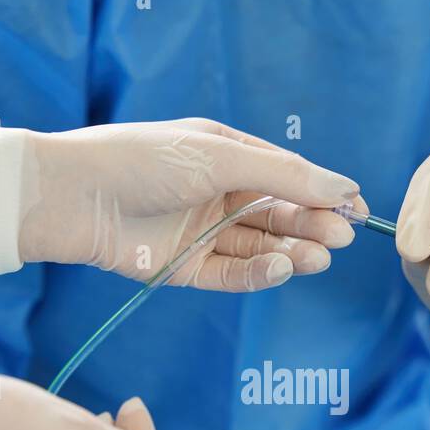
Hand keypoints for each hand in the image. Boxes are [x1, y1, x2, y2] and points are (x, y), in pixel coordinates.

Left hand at [18, 118, 361, 289]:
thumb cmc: (143, 160)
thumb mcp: (220, 156)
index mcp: (226, 155)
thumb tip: (345, 187)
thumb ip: (285, 175)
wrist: (73, 196)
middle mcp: (218, 194)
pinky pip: (233, 274)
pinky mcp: (186, 269)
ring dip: (293, 252)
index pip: (287, 176)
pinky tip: (281, 269)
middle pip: (279, 215)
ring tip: (318, 258)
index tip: (356, 210)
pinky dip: (259, 275)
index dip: (323, 193)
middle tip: (340, 238)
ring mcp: (203, 233)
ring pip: (261, 248)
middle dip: (312, 226)